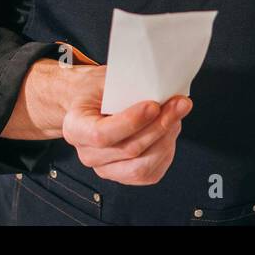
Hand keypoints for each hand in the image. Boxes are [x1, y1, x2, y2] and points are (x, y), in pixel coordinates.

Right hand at [61, 66, 191, 184]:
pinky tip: (169, 132)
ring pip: (142, 166)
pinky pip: (150, 172)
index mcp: (75, 127)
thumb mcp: (103, 79)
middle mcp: (87, 153)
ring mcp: (104, 168)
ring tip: (176, 116)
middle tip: (179, 104)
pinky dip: (165, 152)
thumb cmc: (95, 92)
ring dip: (166, 139)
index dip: (131, 122)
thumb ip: (126, 86)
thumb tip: (158, 88)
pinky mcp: (123, 175)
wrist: (87, 105)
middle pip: (128, 150)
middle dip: (159, 126)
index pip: (101, 134)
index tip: (153, 105)